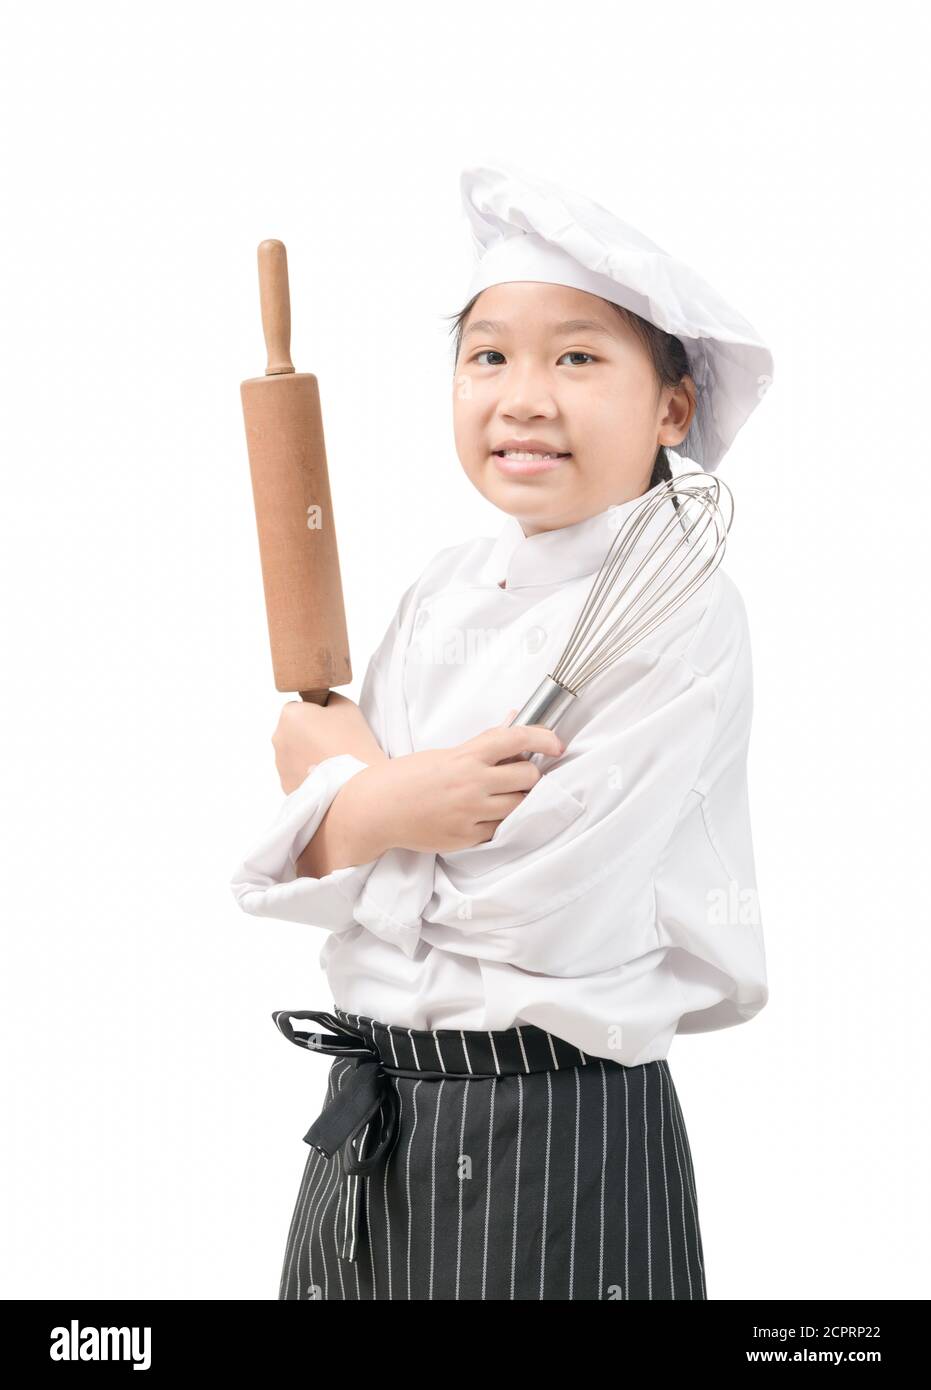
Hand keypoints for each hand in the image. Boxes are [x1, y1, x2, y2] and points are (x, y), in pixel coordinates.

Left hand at [272, 692, 386, 794]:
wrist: (356, 785)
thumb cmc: (352, 742)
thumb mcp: (347, 706)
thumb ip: (329, 697)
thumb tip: (322, 700)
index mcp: (290, 714)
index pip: (300, 708)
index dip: (317, 715)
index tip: (333, 726)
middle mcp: (278, 737)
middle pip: (294, 731)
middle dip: (309, 735)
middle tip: (334, 743)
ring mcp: (280, 764)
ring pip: (294, 753)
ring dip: (308, 754)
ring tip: (331, 762)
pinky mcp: (285, 784)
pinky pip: (296, 773)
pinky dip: (308, 773)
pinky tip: (326, 777)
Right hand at [360, 714, 564, 854]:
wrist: (379, 808)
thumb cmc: (411, 776)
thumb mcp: (446, 753)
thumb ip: (482, 743)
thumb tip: (514, 723)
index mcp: (466, 756)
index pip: (516, 738)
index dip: (544, 738)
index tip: (557, 745)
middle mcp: (472, 783)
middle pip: (528, 776)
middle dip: (530, 775)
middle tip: (520, 776)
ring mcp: (470, 813)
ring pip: (520, 806)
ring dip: (520, 799)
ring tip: (506, 796)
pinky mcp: (467, 837)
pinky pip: (501, 829)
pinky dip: (500, 821)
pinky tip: (486, 815)